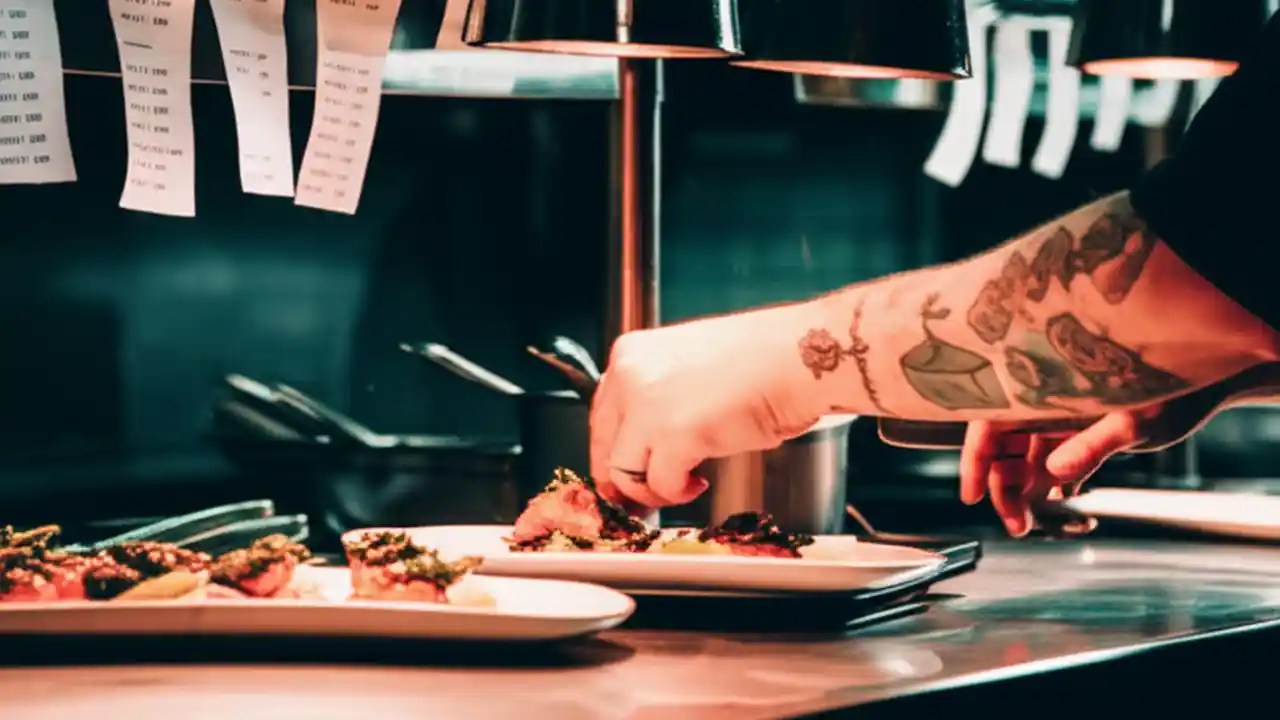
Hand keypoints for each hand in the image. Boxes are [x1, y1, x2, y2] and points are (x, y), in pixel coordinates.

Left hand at [590, 303, 823, 509]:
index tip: (622, 474)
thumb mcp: (689, 364)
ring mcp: (647, 406)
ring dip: (652, 489)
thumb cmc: (761, 358)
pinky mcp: (673, 435)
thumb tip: (648, 441)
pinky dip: (678, 492)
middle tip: (642, 499)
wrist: (798, 356)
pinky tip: (699, 482)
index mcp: (631, 354)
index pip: (602, 413)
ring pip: (623, 472)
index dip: (613, 450)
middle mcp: (629, 376)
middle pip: (604, 445)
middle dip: (622, 480)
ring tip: (683, 485)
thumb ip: (659, 395)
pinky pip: (660, 484)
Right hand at [958, 404, 1163, 536]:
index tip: (972, 495)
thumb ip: (1092, 444)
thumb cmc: (1170, 390)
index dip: (975, 458)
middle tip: (1017, 526)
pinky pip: (1050, 465)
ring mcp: (1059, 423)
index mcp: (1046, 390)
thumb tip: (1055, 472)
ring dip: (1022, 494)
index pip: (990, 422)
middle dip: (1002, 490)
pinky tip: (1060, 508)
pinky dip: (1048, 489)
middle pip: (1002, 448)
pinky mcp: (1077, 438)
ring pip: (1023, 461)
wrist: (1200, 384)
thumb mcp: (1133, 419)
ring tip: (1029, 526)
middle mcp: (1045, 406)